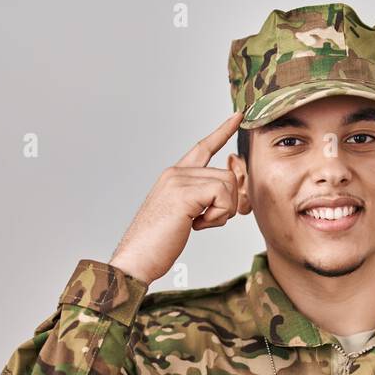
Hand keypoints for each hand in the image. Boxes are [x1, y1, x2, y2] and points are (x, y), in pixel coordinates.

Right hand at [108, 110, 244, 284]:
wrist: (137, 258)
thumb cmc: (157, 244)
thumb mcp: (182, 215)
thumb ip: (201, 199)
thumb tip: (227, 195)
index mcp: (174, 176)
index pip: (202, 148)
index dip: (221, 132)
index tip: (238, 116)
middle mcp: (176, 172)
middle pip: (227, 174)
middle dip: (228, 202)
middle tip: (207, 221)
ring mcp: (178, 180)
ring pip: (228, 184)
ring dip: (222, 211)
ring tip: (198, 223)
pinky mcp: (184, 193)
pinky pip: (223, 195)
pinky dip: (218, 215)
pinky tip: (197, 225)